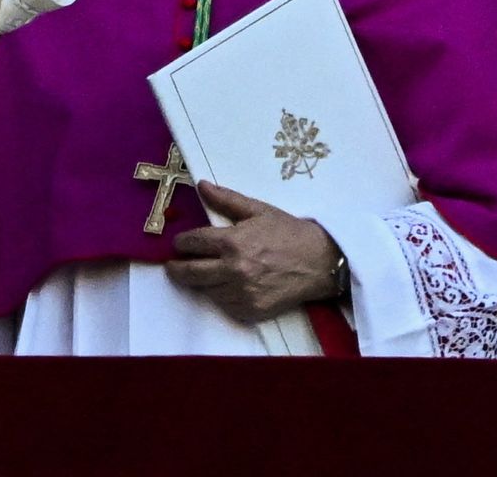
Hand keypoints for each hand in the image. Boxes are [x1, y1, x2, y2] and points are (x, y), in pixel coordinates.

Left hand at [164, 181, 342, 323]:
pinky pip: (224, 305)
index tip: (180, 243)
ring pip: (205, 290)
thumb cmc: (290, 233)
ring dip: (202, 282)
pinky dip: (221, 296)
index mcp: (232, 242)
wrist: (322, 263)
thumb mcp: (258, 210)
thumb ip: (226, 199)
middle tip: (174, 265)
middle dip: (176, 268)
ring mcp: (242, 293)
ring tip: (208, 272)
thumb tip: (201, 185)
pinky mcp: (252, 311)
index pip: (192, 243)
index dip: (181, 243)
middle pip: (189, 273)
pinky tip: (228, 286)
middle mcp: (234, 270)